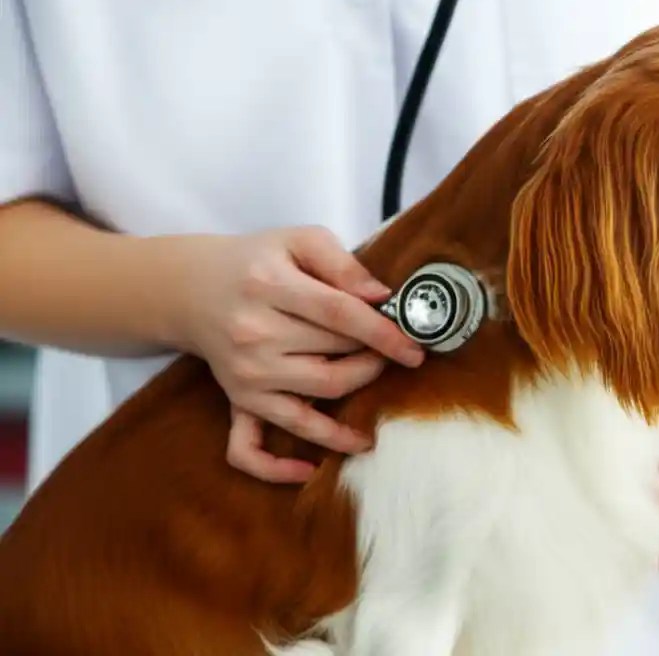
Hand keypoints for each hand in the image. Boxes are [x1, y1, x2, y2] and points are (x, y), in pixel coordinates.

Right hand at [169, 226, 423, 481]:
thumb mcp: (298, 241)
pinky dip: (280, 467)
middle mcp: (253, 335)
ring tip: (374, 373)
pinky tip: (315, 468)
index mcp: (268, 286)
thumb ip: (342, 263)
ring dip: (359, 388)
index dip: (385, 333)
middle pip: (336, 355)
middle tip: (393, 345)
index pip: (340, 315)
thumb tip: (381, 297)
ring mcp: (245, 374)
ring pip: (320, 394)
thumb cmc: (258, 262)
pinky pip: (251, 448)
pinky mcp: (239, 401)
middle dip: (374, 352)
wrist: (192, 289)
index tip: (415, 346)